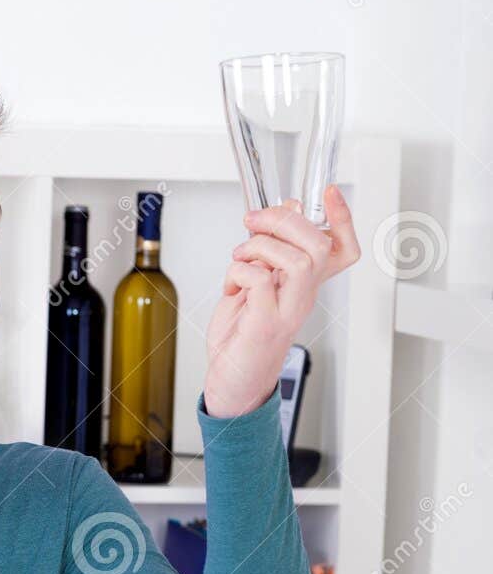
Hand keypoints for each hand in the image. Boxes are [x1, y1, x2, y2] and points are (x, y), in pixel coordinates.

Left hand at [202, 184, 360, 418]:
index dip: (343, 218)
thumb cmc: (242, 337)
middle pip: (318, 245)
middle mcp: (302, 297)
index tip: (330, 191)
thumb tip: (285, 212)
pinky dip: (238, 271)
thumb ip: (270, 251)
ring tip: (241, 254)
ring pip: (297, 260)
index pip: (341, 249)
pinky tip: (231, 283)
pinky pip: (259, 280)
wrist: (232, 382)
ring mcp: (287, 311)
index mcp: (304, 284)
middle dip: (284, 221)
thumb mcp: (256, 284)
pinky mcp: (265, 324)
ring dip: (261, 246)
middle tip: (254, 222)